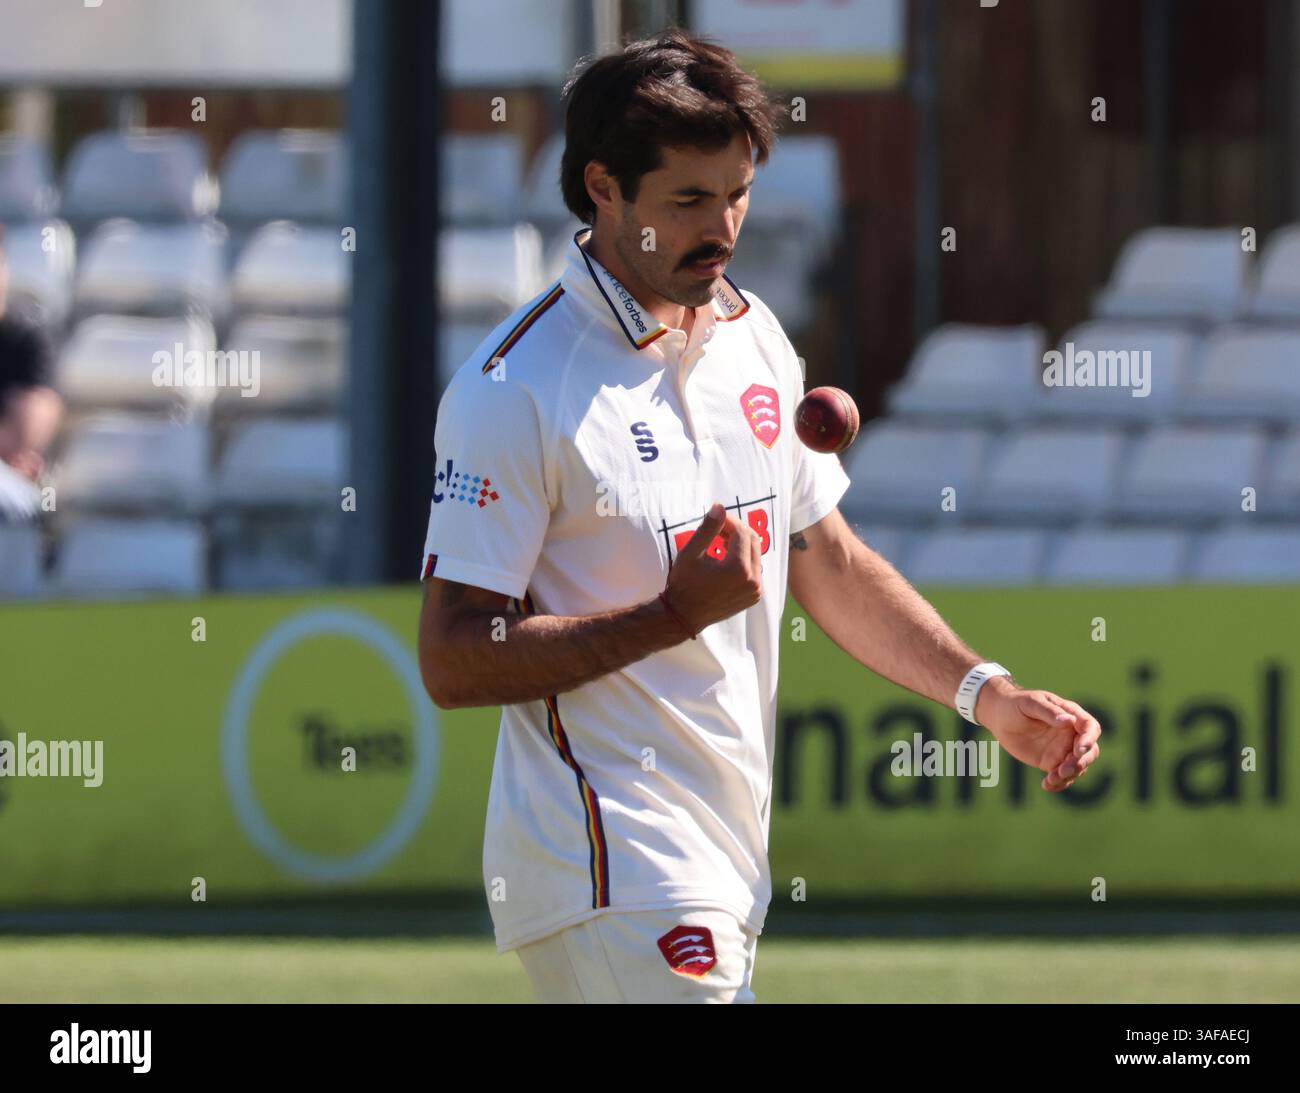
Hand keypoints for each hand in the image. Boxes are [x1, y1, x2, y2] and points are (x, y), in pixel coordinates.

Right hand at [664, 501, 762, 631]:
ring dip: (741, 544)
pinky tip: (725, 559)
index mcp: (738, 569)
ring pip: (756, 554)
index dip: (729, 521)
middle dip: (737, 530)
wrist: (684, 616)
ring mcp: (755, 590)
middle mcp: (752, 580)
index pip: (741, 532)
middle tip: (719, 529)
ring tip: (720, 543)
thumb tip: (720, 507)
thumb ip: (708, 529)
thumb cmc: (684, 584)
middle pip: (753, 541)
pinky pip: (755, 569)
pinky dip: (744, 559)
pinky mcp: (754, 596)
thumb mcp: (691, 553)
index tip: (716, 519)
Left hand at [974, 677, 1101, 791]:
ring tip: (1051, 779)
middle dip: (1081, 762)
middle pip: (1089, 751)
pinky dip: (1058, 784)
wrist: (1000, 717)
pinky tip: (1046, 785)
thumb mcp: (1031, 703)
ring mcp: (1063, 749)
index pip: (1090, 728)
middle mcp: (1071, 734)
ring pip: (1078, 767)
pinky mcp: (1052, 762)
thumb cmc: (1016, 704)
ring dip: (1069, 776)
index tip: (1079, 751)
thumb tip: (1069, 721)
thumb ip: (1050, 712)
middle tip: (1063, 770)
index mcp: (1071, 714)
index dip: (1089, 739)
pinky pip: (1062, 776)